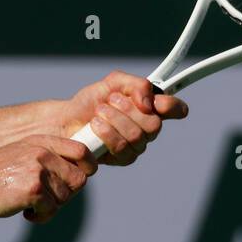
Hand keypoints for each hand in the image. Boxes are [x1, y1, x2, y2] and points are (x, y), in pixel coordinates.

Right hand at [0, 135, 96, 223]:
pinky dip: (41, 217)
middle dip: (66, 193)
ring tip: (31, 206)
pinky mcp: (34, 189)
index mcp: (39, 142)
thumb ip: (45, 158)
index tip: (77, 179)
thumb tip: (75, 173)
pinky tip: (26, 214)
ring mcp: (38, 170)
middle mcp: (41, 153)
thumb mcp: (19, 154)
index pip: (80, 150)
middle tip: (48, 199)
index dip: (87, 167)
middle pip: (79, 179)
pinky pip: (52, 210)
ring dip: (51, 207)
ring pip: (65, 197)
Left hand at [60, 70, 187, 164]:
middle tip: (111, 101)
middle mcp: (147, 128)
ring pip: (136, 136)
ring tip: (99, 112)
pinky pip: (121, 148)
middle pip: (154, 124)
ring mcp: (137, 145)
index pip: (174, 108)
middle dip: (129, 110)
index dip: (173, 106)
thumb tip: (149, 102)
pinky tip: (95, 126)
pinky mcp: (123, 159)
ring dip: (114, 119)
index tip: (157, 102)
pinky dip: (106, 133)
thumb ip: (136, 84)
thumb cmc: (91, 102)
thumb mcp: (113, 83)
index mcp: (150, 107)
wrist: (67, 119)